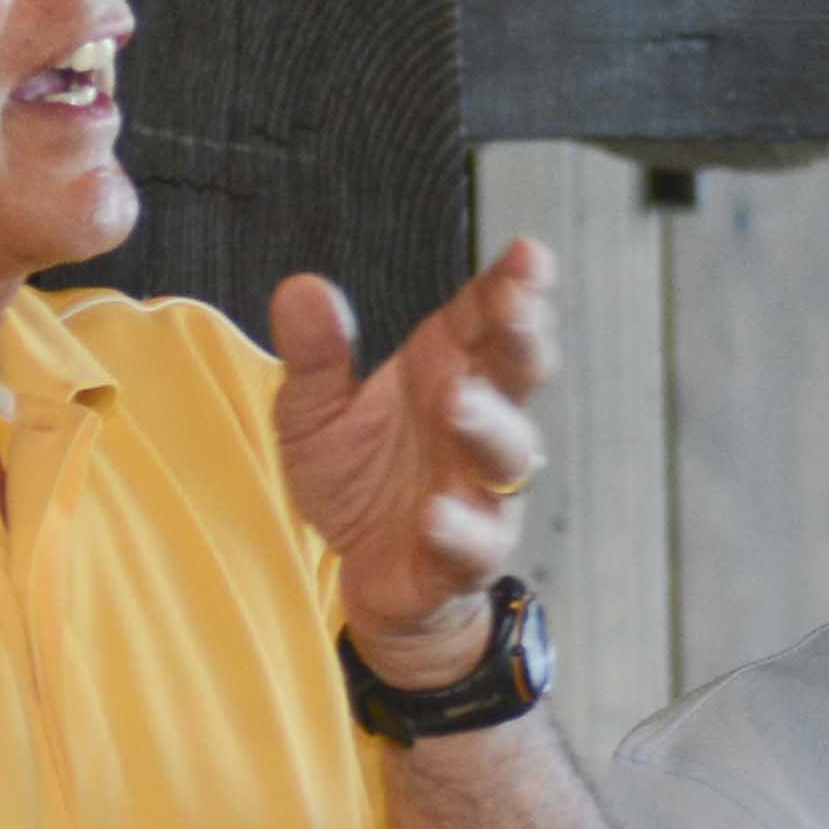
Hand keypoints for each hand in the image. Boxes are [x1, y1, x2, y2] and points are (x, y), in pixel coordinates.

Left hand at [274, 245, 555, 681]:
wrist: (366, 573)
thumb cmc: (360, 478)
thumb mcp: (315, 411)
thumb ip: (315, 355)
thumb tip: (300, 288)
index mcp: (448, 372)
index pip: (491, 319)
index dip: (516, 286)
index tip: (528, 255)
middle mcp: (476, 424)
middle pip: (519, 373)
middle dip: (523, 337)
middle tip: (514, 305)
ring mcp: (480, 490)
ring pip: (508, 454)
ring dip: (488, 426)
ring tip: (456, 403)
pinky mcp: (465, 556)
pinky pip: (475, 542)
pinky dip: (459, 528)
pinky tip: (434, 513)